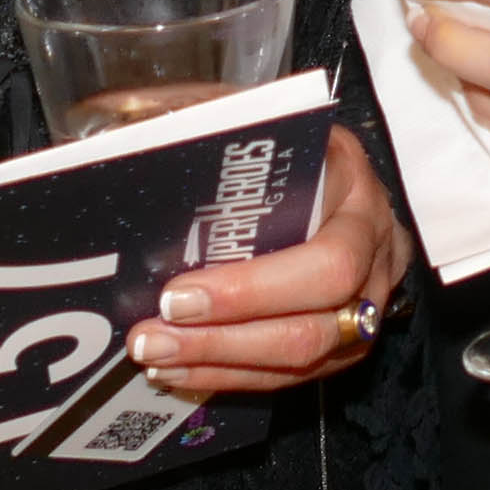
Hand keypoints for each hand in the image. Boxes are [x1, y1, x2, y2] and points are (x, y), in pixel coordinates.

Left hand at [129, 128, 407, 395]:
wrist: (343, 174)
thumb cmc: (286, 142)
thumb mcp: (252, 113)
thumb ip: (194, 115)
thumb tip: (117, 117)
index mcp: (352, 184)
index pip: (321, 254)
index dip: (250, 286)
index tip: (175, 293)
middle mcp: (373, 247)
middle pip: (316, 318)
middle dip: (226, 335)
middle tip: (154, 335)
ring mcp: (370, 300)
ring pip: (308, 354)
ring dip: (222, 363)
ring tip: (156, 357)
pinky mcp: (351, 339)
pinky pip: (297, 374)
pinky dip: (234, 376)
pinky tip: (181, 370)